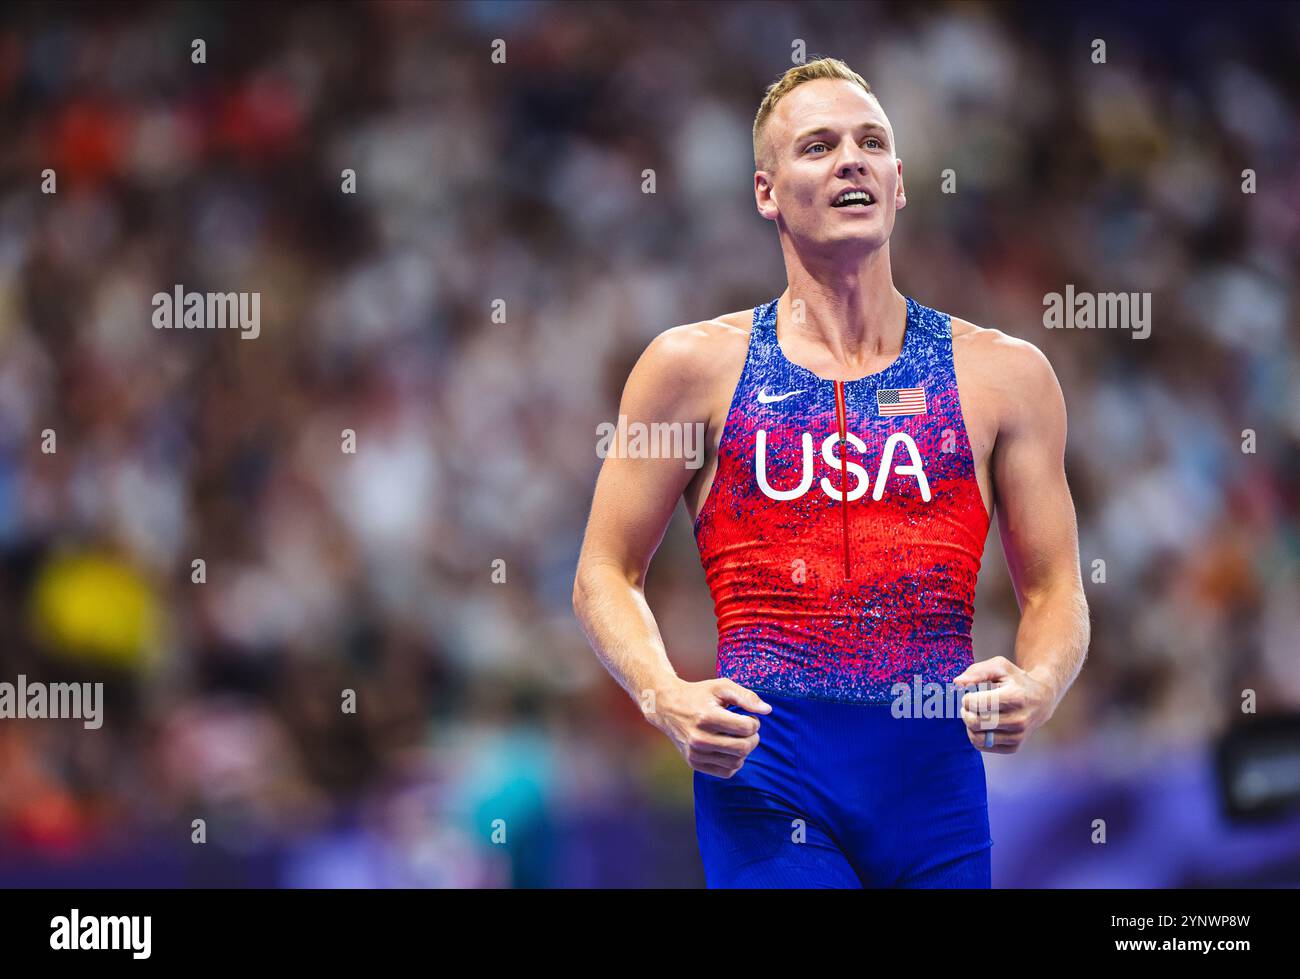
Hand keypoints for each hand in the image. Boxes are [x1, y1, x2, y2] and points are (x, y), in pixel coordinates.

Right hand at [645, 678, 770, 777]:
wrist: (667, 706)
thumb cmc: (698, 694)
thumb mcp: (721, 687)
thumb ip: (746, 696)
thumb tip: (767, 710)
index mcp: (706, 717)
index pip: (746, 728)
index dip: (754, 722)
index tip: (748, 717)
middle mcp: (699, 738)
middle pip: (743, 748)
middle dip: (754, 738)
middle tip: (748, 729)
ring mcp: (695, 753)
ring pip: (736, 762)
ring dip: (744, 750)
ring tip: (737, 737)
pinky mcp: (694, 763)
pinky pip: (726, 772)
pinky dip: (734, 762)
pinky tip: (729, 748)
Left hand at [952, 657, 1055, 753]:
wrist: (1042, 699)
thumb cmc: (1016, 681)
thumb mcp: (1000, 667)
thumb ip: (977, 671)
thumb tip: (957, 682)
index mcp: (1014, 697)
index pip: (976, 704)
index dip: (966, 699)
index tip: (970, 694)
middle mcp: (1018, 720)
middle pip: (975, 722)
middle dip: (966, 712)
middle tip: (970, 705)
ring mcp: (1018, 736)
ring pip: (977, 738)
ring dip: (970, 726)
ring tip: (976, 714)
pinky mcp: (1014, 747)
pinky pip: (983, 746)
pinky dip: (977, 736)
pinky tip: (983, 725)